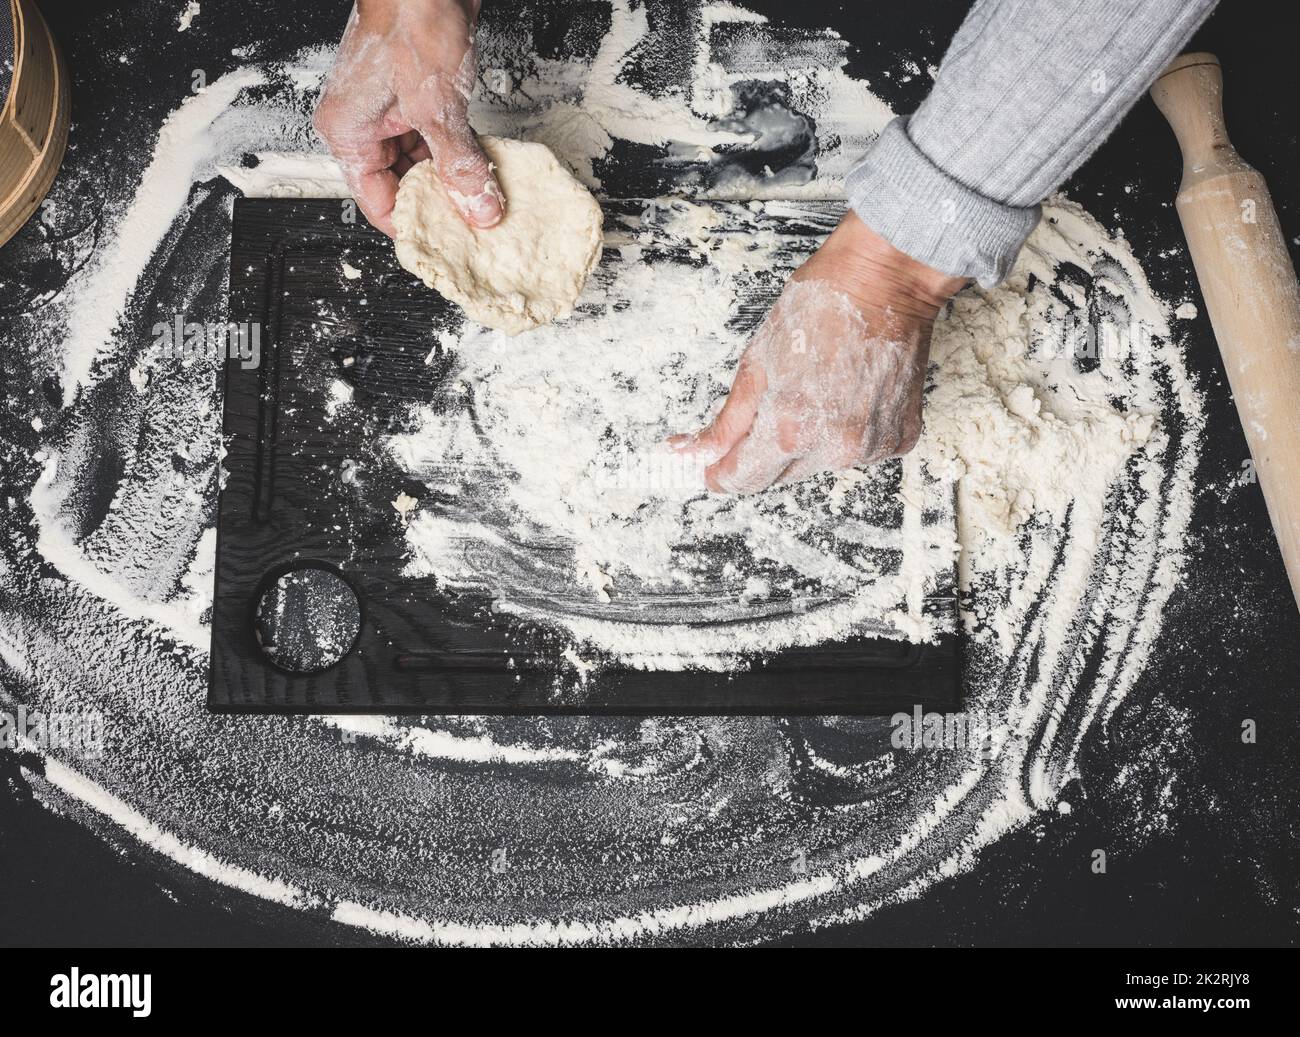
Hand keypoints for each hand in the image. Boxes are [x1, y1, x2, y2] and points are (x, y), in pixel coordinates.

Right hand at [313, 0, 502, 236]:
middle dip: (438, 204)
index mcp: (348, 132)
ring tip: (482, 200)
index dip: (413, 226)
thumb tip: (478, 210)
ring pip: (422, 163)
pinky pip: (435, 139)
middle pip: (401, 185)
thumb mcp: (438, 110)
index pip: (377, 203)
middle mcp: (363, 123)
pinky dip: (458, 153)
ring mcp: (389, 109)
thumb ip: (459, 166)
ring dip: (452, 178)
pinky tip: (482, 167)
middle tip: (473, 226)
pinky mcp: (415, 94)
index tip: (445, 246)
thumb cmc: (412, 22)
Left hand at [670, 212, 966, 493]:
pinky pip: (858, 453)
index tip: (711, 463)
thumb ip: (726, 421)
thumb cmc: (820, 306)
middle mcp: (833, 448)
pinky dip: (846, 433)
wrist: (884, 279)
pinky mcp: (898, 437)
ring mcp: (870, 446)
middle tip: (768, 405)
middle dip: (762, 452)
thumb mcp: (755, 362)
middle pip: (778, 477)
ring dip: (806, 443)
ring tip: (813, 390)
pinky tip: (844, 396)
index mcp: (790, 431)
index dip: (719, 472)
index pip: (741, 480)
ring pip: (817, 466)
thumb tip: (691, 453)